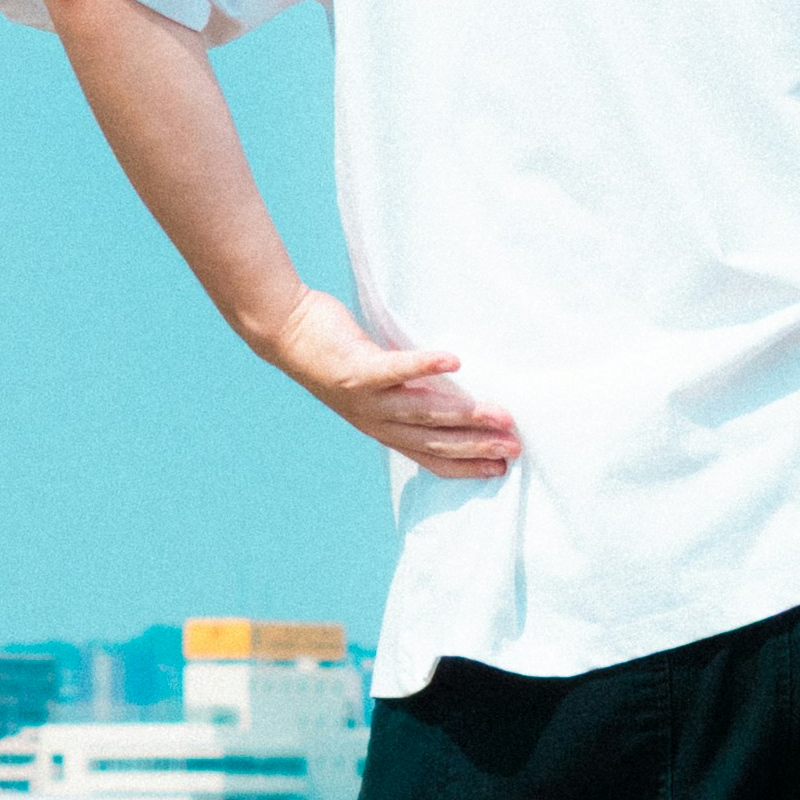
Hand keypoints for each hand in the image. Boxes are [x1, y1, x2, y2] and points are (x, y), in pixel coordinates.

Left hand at [248, 288, 518, 476]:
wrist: (285, 331)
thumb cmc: (337, 352)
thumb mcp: (378, 382)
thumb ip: (410, 391)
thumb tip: (454, 390)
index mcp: (382, 428)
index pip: (430, 456)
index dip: (465, 465)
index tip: (501, 468)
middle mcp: (374, 421)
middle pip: (434, 440)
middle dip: (476, 445)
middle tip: (514, 447)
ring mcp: (364, 398)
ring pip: (422, 412)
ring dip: (464, 414)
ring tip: (499, 414)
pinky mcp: (356, 369)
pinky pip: (395, 369)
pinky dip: (424, 366)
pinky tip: (454, 361)